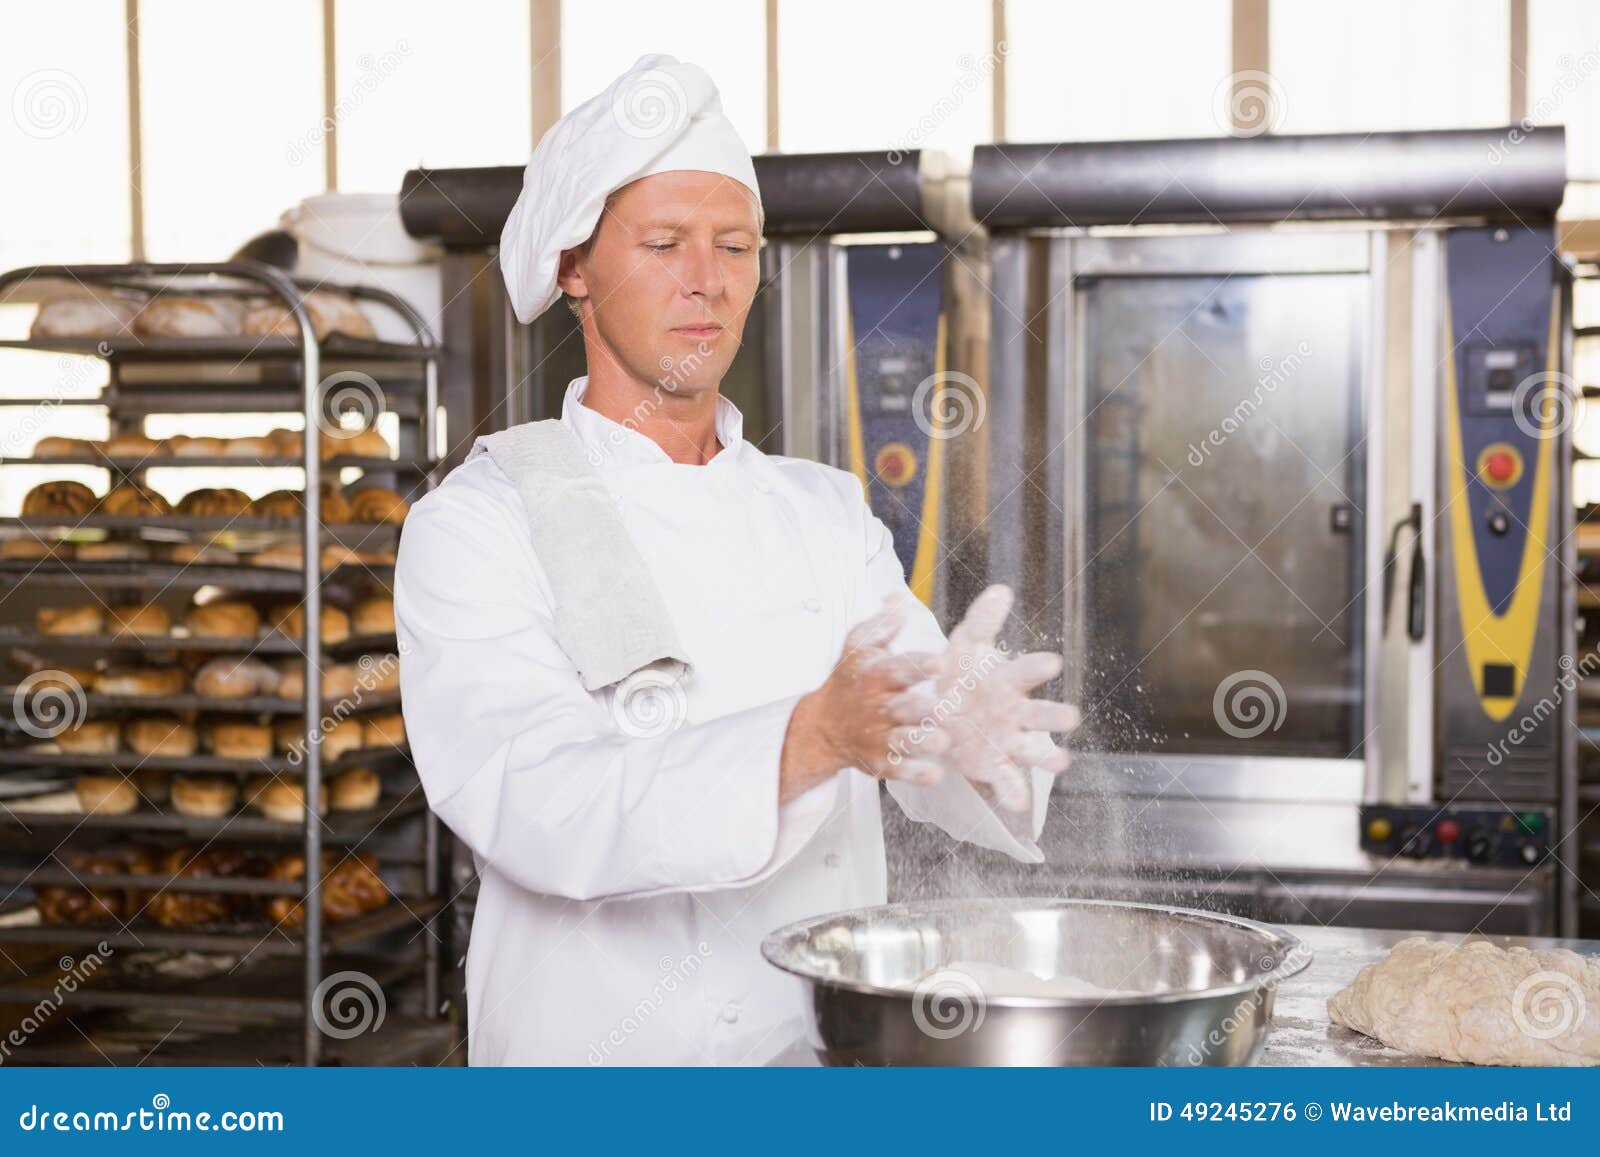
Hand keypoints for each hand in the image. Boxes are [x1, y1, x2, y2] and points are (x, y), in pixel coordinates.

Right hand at [779, 595, 947, 802]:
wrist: (822, 726)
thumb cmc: (850, 680)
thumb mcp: (857, 648)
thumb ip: (881, 626)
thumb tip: (899, 600)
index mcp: (874, 675)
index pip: (896, 668)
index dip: (918, 665)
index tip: (941, 662)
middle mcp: (876, 706)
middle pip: (901, 707)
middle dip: (923, 707)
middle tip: (948, 707)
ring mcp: (878, 736)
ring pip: (902, 740)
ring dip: (922, 741)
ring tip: (942, 740)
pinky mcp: (880, 762)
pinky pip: (898, 770)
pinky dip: (915, 773)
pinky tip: (934, 773)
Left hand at [919, 584, 1079, 813]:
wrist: (935, 711)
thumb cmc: (959, 675)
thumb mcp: (963, 645)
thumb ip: (982, 620)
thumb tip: (1002, 589)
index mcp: (1007, 681)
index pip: (1025, 671)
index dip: (1037, 667)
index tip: (1052, 662)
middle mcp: (1015, 713)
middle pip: (1041, 714)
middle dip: (1054, 715)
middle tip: (1070, 716)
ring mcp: (1007, 742)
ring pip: (1034, 751)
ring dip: (1047, 757)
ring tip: (1061, 762)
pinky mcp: (993, 767)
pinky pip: (1007, 782)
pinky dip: (1013, 794)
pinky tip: (1017, 806)